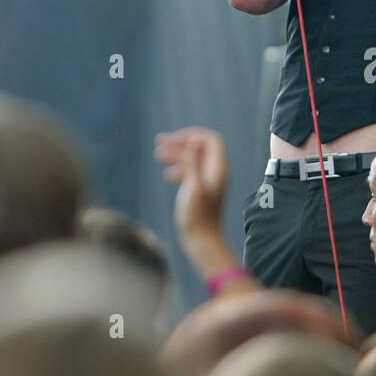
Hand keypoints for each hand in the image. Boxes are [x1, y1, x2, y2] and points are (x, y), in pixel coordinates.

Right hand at [154, 127, 227, 243]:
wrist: (201, 240)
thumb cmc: (197, 216)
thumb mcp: (193, 186)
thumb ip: (194, 162)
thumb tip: (195, 139)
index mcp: (218, 169)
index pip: (210, 140)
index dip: (192, 135)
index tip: (173, 139)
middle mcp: (215, 173)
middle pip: (200, 147)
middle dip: (179, 143)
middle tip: (158, 143)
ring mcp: (208, 181)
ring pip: (193, 160)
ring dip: (176, 155)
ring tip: (157, 155)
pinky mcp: (201, 190)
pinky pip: (191, 172)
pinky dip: (178, 169)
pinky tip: (166, 176)